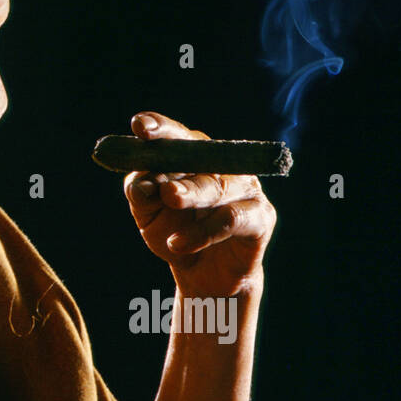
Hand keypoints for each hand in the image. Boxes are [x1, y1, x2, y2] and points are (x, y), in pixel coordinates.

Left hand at [122, 111, 275, 298]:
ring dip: (192, 193)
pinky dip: (202, 232)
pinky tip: (178, 244)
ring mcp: (244, 188)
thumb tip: (139, 184)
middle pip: (198, 156)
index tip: (140, 126)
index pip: (176, 135)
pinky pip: (231, 219)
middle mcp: (220, 165)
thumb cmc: (174, 233)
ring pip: (216, 186)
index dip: (160, 128)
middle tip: (161, 178)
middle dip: (177, 162)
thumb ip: (141, 194)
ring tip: (170, 200)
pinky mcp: (260, 216)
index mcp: (191, 156)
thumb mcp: (148, 214)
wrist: (203, 275)